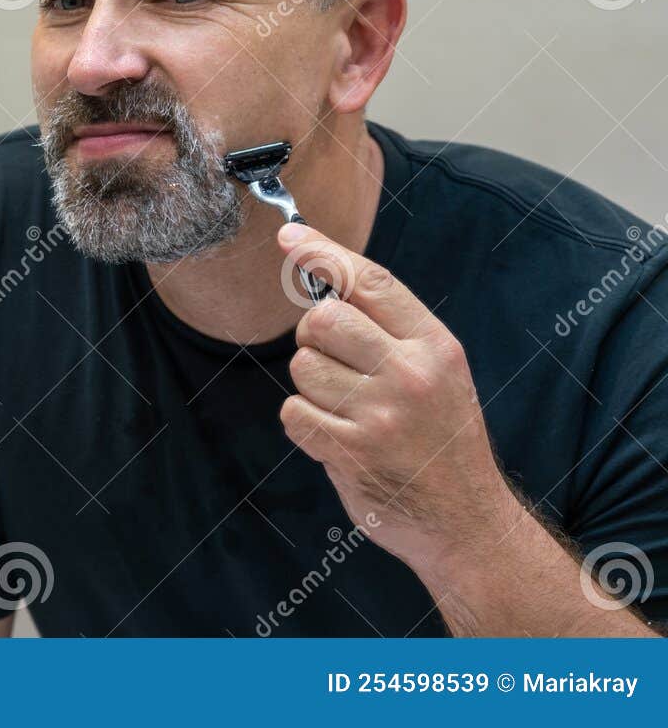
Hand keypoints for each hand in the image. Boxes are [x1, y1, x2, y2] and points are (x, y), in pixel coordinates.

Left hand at [273, 222, 518, 573]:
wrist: (468, 522)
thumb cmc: (442, 439)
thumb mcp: (437, 372)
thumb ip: (389, 328)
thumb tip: (324, 273)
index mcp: (434, 346)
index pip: (369, 282)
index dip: (323, 252)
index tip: (290, 235)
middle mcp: (410, 374)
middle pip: (322, 319)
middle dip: (314, 336)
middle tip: (336, 362)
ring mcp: (380, 414)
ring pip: (303, 367)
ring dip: (313, 387)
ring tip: (349, 411)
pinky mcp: (351, 452)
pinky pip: (294, 413)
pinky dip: (304, 424)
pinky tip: (337, 438)